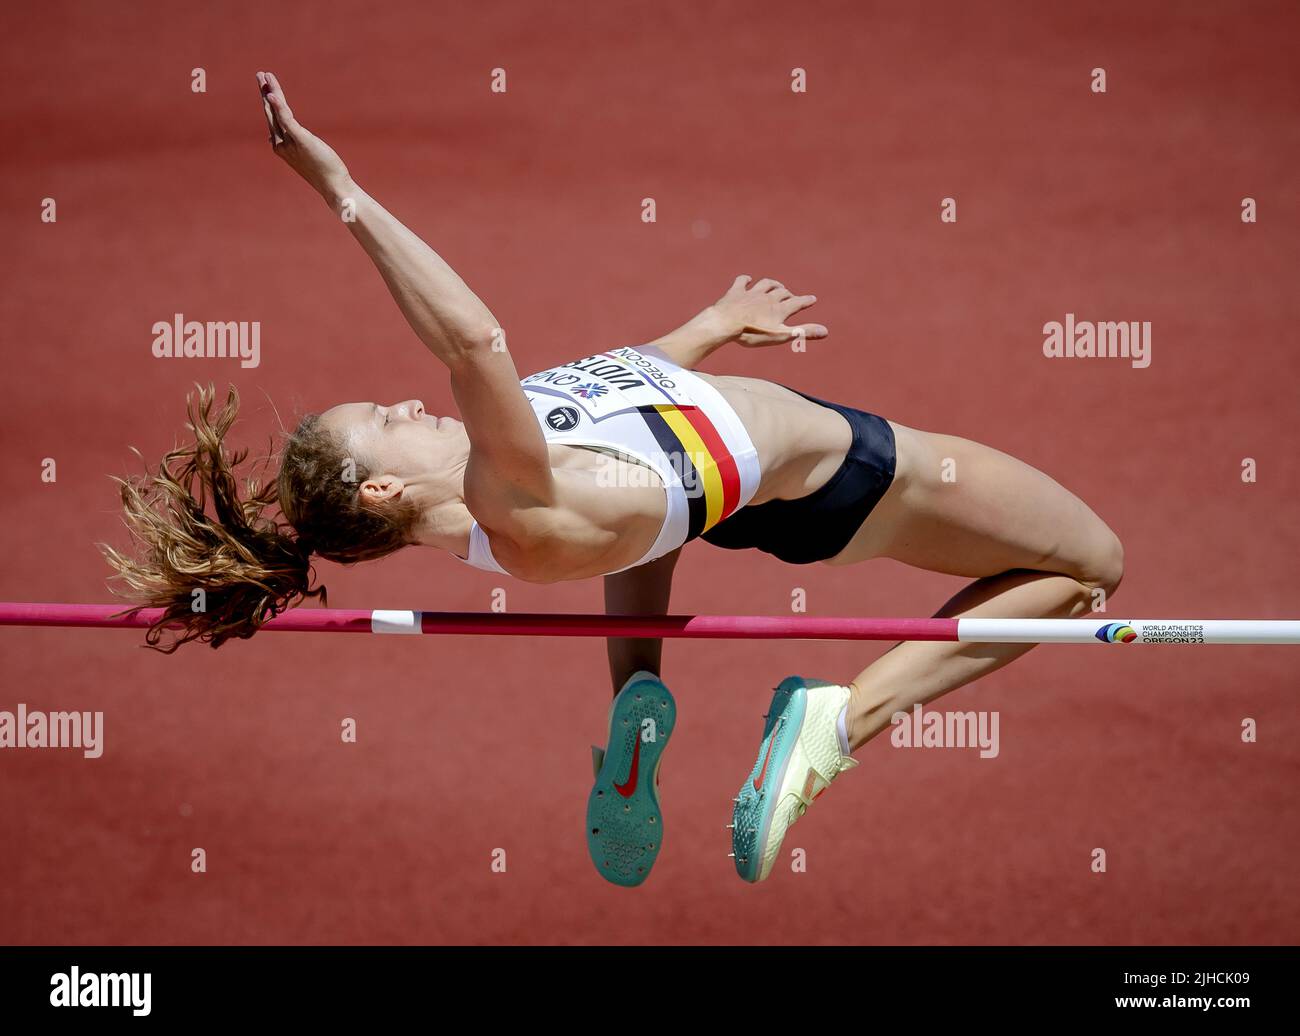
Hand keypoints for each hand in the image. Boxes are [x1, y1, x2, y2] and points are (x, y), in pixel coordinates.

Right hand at [256, 71, 351, 199]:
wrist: (333, 186)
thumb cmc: (323, 172)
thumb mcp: (305, 156)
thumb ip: (291, 145)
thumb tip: (273, 138)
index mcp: (281, 146)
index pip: (273, 118)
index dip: (269, 101)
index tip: (267, 85)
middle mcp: (281, 144)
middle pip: (271, 113)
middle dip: (265, 92)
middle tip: (260, 74)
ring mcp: (289, 143)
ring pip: (277, 113)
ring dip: (271, 92)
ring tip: (266, 76)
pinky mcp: (301, 141)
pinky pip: (286, 120)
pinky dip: (278, 107)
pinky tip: (272, 95)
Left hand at [710, 275, 828, 347]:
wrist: (726, 323)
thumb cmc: (753, 333)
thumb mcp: (780, 336)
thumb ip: (803, 332)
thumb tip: (826, 331)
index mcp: (779, 309)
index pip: (797, 303)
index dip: (805, 301)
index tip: (812, 299)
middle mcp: (768, 298)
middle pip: (782, 293)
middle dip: (789, 295)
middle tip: (792, 297)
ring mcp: (751, 293)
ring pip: (766, 284)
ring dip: (773, 285)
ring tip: (777, 286)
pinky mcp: (736, 292)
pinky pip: (742, 281)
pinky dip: (746, 279)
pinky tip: (748, 279)